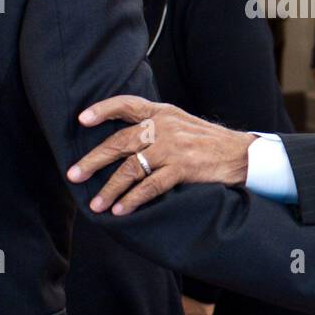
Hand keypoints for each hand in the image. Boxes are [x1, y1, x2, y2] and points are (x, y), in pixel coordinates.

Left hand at [67, 96, 254, 214]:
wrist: (240, 154)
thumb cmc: (207, 141)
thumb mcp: (181, 123)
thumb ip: (155, 124)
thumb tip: (122, 138)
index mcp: (162, 112)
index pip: (127, 104)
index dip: (103, 110)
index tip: (82, 119)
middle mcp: (164, 126)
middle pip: (120, 142)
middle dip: (93, 160)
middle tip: (74, 175)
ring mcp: (173, 147)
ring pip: (131, 168)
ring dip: (110, 188)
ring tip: (95, 205)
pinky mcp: (182, 168)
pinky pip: (150, 186)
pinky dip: (133, 199)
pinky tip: (121, 210)